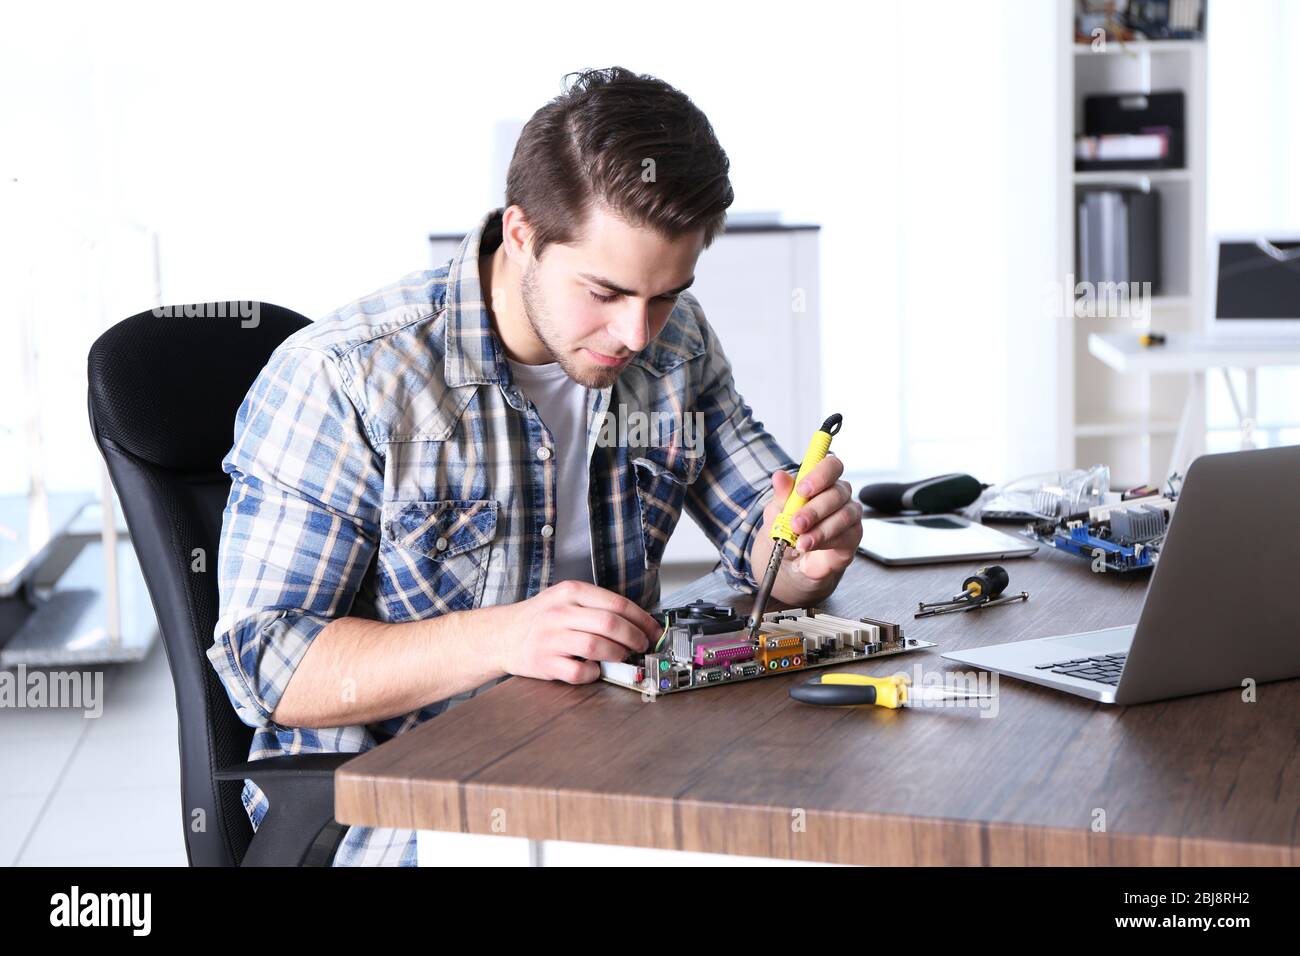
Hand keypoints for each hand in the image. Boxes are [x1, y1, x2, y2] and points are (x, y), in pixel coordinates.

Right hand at [495, 579, 661, 683]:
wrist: (502, 634)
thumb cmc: (540, 618)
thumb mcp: (564, 599)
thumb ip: (595, 606)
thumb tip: (637, 622)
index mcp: (570, 592)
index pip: (616, 603)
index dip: (641, 619)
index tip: (653, 630)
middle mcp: (560, 613)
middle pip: (610, 624)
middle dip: (634, 638)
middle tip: (641, 645)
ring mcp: (551, 638)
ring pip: (597, 647)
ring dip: (618, 655)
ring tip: (623, 657)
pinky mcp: (545, 662)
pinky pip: (579, 671)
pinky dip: (594, 673)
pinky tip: (595, 670)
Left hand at [753, 456, 862, 598]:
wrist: (791, 560)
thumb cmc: (788, 528)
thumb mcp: (777, 511)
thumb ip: (782, 494)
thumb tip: (779, 476)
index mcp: (822, 481)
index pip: (831, 466)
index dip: (820, 475)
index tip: (802, 490)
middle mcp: (839, 494)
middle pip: (836, 493)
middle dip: (814, 510)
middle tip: (796, 523)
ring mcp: (849, 514)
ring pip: (843, 516)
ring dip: (819, 530)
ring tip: (801, 542)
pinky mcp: (853, 536)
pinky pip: (846, 535)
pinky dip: (826, 541)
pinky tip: (811, 546)